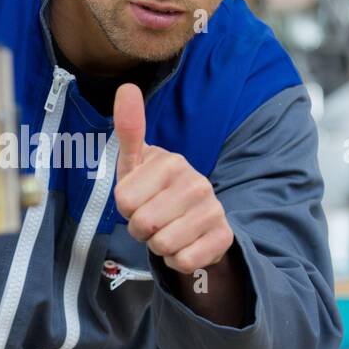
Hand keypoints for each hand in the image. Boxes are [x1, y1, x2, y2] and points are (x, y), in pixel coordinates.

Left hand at [113, 83, 234, 274]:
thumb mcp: (136, 162)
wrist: (194, 220)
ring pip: (163, 245)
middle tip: (153, 219)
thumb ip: (130, 128)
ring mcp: (213, 210)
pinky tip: (184, 244)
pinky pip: (184, 261)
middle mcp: (197, 182)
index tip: (140, 199)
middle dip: (141, 229)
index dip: (126, 208)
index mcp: (172, 162)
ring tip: (167, 230)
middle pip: (142, 225)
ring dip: (158, 245)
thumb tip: (126, 86)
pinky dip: (177, 260)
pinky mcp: (223, 237)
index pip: (124, 202)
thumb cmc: (155, 189)